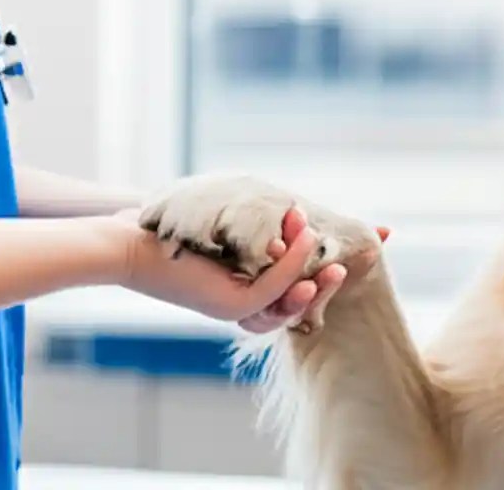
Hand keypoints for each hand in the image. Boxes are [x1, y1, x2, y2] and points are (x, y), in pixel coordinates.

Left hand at [112, 207, 386, 327]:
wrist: (128, 242)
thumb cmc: (168, 227)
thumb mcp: (225, 214)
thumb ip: (257, 216)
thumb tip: (283, 195)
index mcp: (247, 288)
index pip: (297, 280)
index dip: (330, 264)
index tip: (375, 237)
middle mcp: (245, 304)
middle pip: (301, 296)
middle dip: (333, 277)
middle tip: (361, 254)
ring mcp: (238, 308)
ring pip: (291, 298)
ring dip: (315, 273)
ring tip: (333, 253)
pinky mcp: (230, 305)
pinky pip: (274, 287)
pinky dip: (293, 262)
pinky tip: (305, 235)